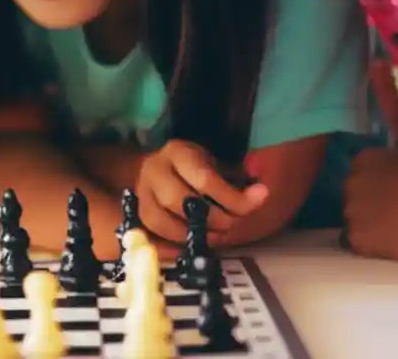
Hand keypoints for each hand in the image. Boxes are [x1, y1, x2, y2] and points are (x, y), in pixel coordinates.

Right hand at [136, 140, 268, 242]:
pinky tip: (200, 242)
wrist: (151, 168)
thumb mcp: (210, 161)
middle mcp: (154, 171)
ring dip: (197, 235)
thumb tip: (259, 195)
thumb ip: (231, 178)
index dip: (232, 197)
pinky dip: (180, 244)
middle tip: (233, 224)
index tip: (259, 199)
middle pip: (181, 203)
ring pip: (164, 223)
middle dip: (214, 219)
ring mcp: (142, 195)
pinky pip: (156, 236)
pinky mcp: (138, 215)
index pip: (205, 179)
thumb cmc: (189, 165)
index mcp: (177, 153)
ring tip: (219, 235)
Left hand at [342, 146, 397, 264]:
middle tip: (396, 217)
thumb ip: (397, 157)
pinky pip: (356, 243)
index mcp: (364, 160)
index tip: (394, 198)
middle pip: (354, 197)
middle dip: (371, 206)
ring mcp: (351, 211)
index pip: (360, 175)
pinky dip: (372, 247)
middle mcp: (351, 182)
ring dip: (370, 227)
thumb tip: (394, 163)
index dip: (378, 189)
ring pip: (355, 221)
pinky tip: (393, 247)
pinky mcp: (357, 238)